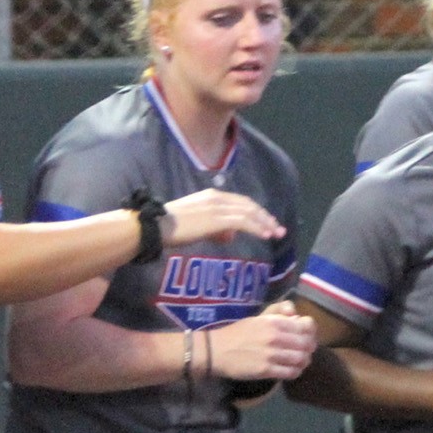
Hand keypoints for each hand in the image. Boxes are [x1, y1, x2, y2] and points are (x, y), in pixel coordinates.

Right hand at [161, 189, 284, 245]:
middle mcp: (216, 198)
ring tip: (276, 233)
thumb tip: (230, 236)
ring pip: (248, 213)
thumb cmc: (170, 228)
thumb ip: (215, 229)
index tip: (267, 222)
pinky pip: (242, 222)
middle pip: (248, 205)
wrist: (155, 226)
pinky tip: (265, 234)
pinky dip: (256, 227)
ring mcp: (216, 207)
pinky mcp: (216, 219)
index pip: (240, 202)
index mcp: (211, 196)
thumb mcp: (196, 225)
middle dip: (265, 217)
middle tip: (278, 228)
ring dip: (265, 223)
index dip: (256, 211)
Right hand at [205, 305, 316, 379]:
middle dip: (309, 349)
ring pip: (301, 359)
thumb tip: (296, 316)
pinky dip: (295, 372)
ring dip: (304, 362)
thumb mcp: (259, 318)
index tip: (306, 337)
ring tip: (299, 362)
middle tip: (305, 352)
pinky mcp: (266, 370)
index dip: (311, 333)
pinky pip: (291, 373)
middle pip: (307, 344)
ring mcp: (271, 354)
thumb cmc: (239, 333)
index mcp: (274, 322)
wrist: (217, 350)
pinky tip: (290, 371)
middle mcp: (275, 336)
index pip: (306, 327)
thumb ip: (278, 313)